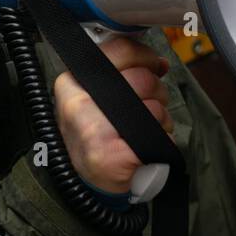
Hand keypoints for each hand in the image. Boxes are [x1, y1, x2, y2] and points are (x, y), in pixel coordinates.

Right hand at [53, 37, 174, 193]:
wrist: (85, 185)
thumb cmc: (94, 136)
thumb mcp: (93, 95)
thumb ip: (118, 72)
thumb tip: (158, 62)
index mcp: (72, 82)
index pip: (121, 50)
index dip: (146, 57)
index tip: (154, 66)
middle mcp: (79, 103)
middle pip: (143, 78)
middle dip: (157, 91)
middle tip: (148, 106)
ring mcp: (94, 130)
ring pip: (155, 107)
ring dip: (161, 118)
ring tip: (145, 129)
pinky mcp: (113, 155)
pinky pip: (159, 135)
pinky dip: (163, 141)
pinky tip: (147, 147)